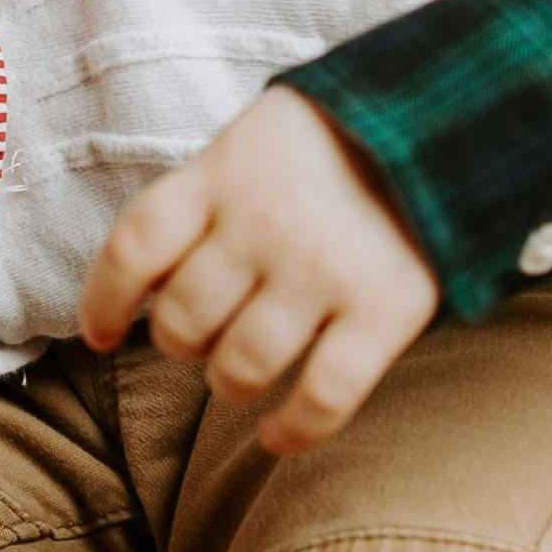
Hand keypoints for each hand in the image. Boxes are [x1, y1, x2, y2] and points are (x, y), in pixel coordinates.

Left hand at [79, 85, 441, 454]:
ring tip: (241, 373)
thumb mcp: (254, 140)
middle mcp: (263, 223)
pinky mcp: (386, 308)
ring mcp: (323, 268)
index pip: (134, 247)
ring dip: (229, 383)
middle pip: (182, 319)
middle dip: (181, 343)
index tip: (101, 332)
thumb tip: (146, 288)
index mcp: (222, 172)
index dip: (103, 300)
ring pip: (240, 366)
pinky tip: (278, 437)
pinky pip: (323, 395)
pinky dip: (294, 429)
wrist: (450, 114)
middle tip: (204, 336)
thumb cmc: (336, 142)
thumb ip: (204, 200)